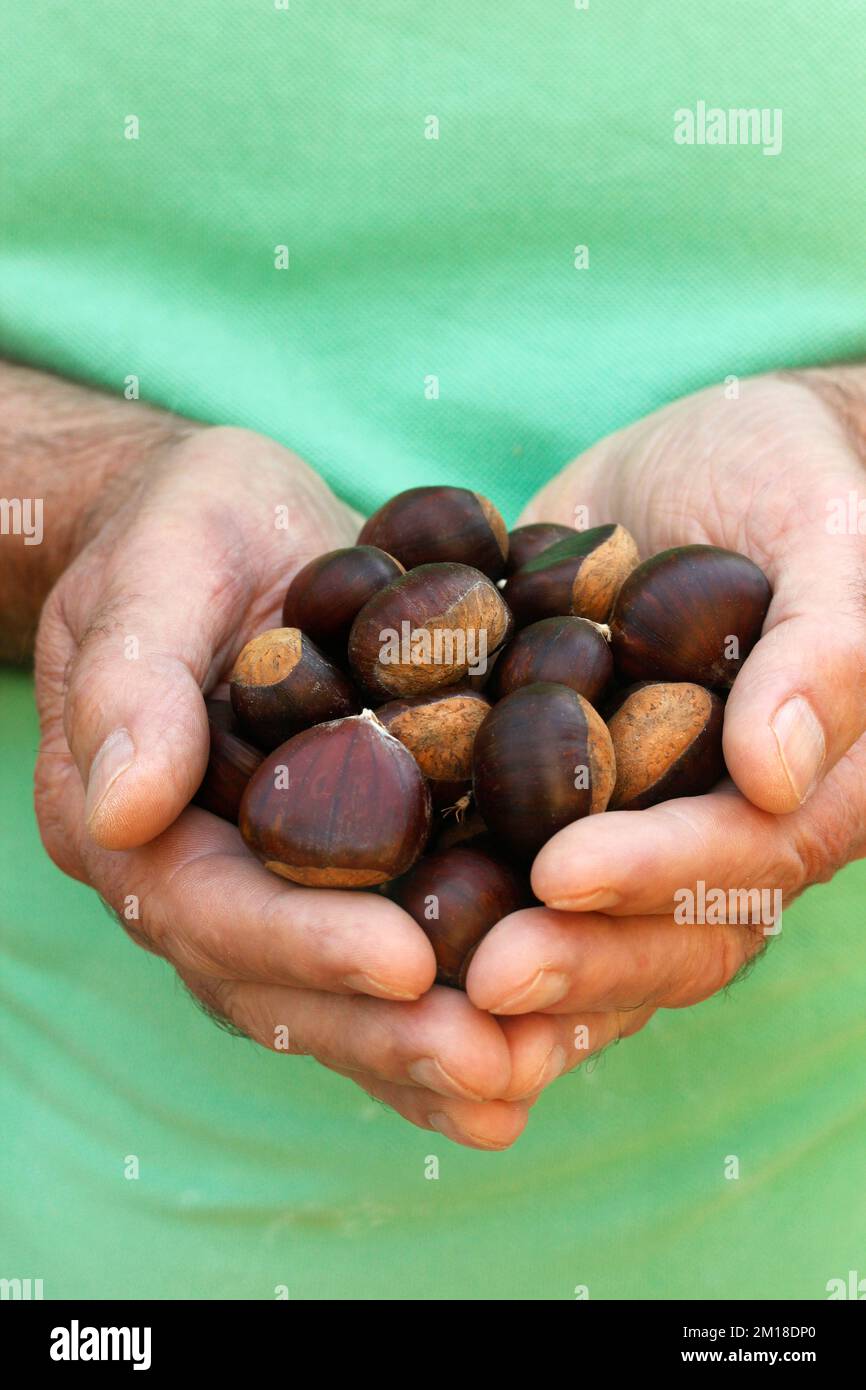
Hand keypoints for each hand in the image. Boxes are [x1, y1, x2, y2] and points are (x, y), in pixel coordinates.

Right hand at [33, 424, 538, 1146]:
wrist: (231, 526)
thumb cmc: (186, 527)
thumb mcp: (159, 569)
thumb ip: (134, 684)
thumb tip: (123, 814)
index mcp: (135, 820)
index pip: (209, 905)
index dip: (302, 941)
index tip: (405, 965)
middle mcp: (197, 878)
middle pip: (278, 986)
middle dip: (382, 1033)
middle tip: (492, 1064)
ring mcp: (268, 888)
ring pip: (336, 999)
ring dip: (426, 1051)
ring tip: (526, 1079)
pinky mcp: (340, 876)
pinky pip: (387, 959)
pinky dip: (451, 1008)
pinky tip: (539, 1046)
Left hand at [465, 370, 865, 1070]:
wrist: (706, 454)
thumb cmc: (791, 474)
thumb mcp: (827, 533)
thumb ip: (827, 648)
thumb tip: (774, 774)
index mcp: (804, 791)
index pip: (743, 859)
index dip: (658, 875)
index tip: (562, 874)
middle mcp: (713, 828)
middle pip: (659, 930)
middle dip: (576, 959)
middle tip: (479, 977)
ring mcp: (629, 818)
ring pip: (580, 924)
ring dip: (509, 962)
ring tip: (414, 981)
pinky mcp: (549, 789)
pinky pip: (503, 854)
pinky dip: (447, 889)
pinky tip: (365, 910)